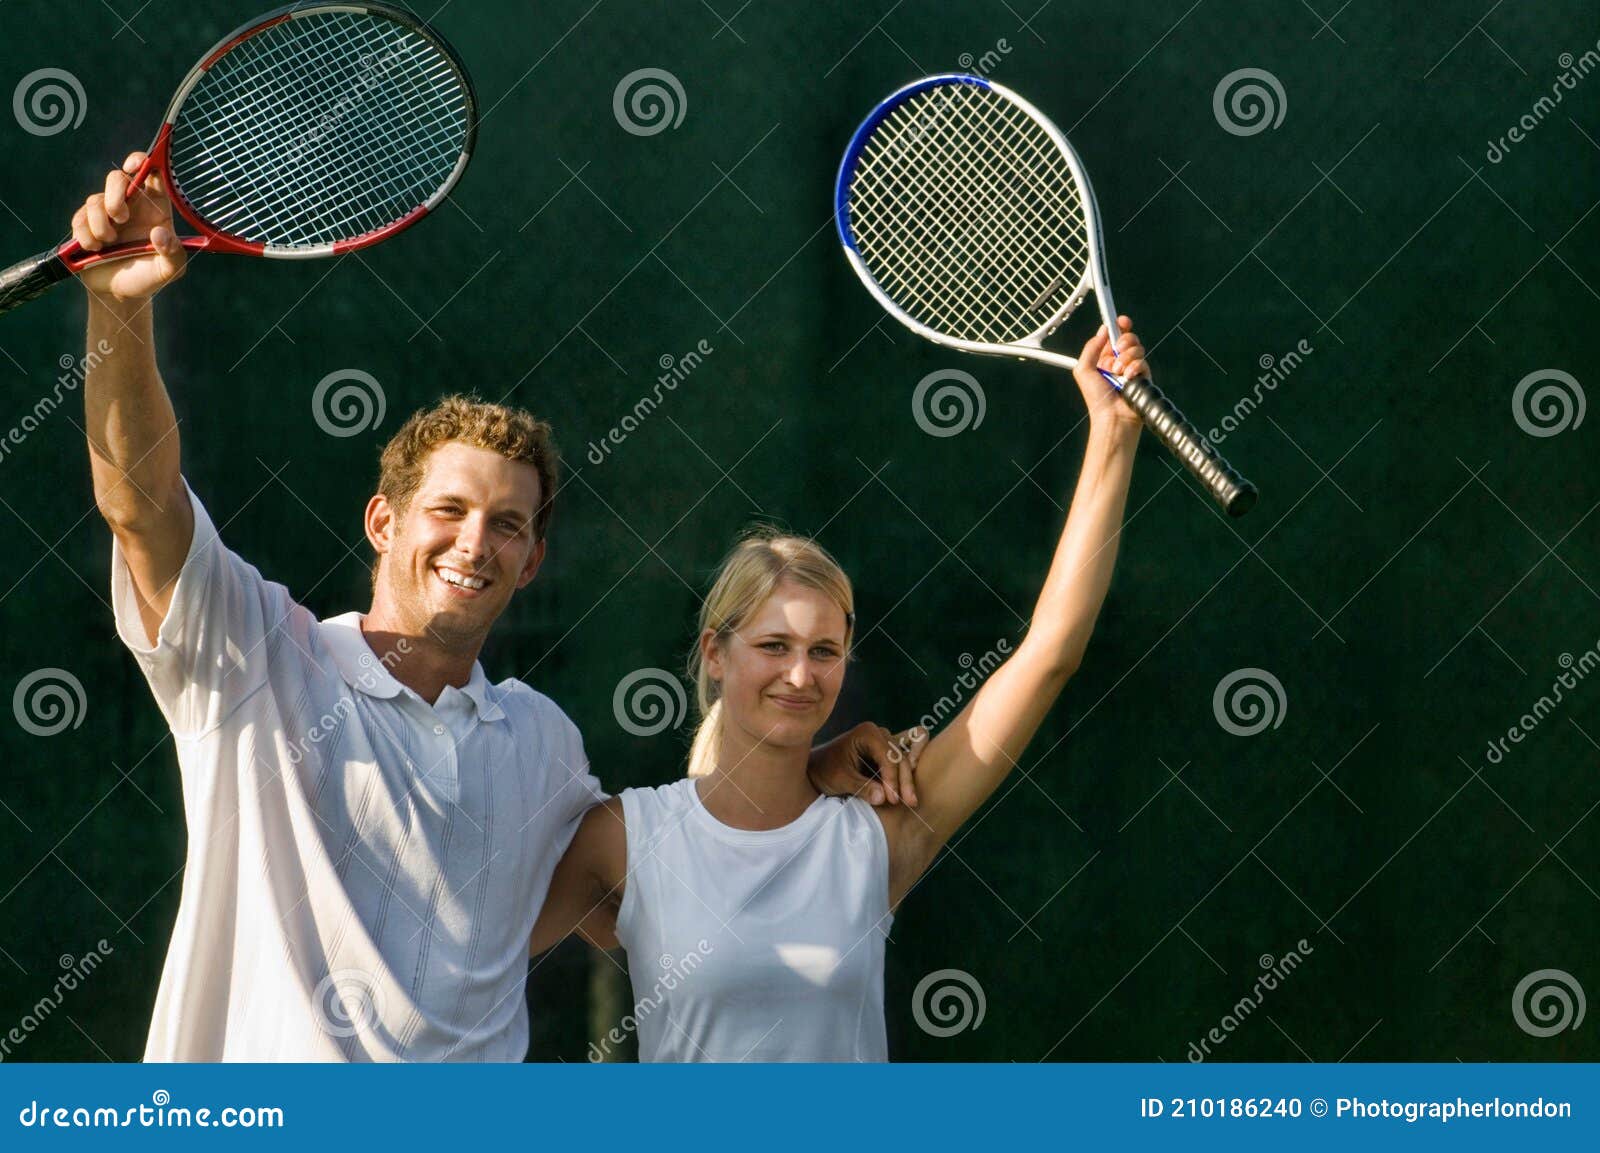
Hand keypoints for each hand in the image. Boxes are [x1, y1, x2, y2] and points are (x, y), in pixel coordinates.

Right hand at [70, 152, 186, 301]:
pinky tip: (95, 249)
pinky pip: (79, 218)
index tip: (134, 165)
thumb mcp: (169, 270)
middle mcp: (131, 205)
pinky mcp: (85, 223)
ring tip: (109, 245)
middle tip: (119, 217)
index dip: (142, 162)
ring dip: (100, 225)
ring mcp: (106, 212)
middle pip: (117, 179)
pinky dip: (86, 235)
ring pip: (95, 201)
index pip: (150, 174)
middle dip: (114, 196)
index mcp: (155, 208)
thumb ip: (172, 253)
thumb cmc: (149, 276)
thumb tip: (160, 234)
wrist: (119, 293)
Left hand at [807, 723, 928, 805]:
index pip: (888, 756)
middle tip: (908, 802)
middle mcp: (880, 734)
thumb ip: (861, 787)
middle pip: (901, 756)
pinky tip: (908, 790)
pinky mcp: (889, 754)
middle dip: (904, 780)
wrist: (818, 769)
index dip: (893, 778)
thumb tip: (883, 798)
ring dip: (909, 778)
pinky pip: (906, 758)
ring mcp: (886, 743)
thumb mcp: (841, 780)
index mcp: (867, 733)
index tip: (892, 799)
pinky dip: (909, 772)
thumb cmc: (826, 771)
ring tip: (910, 800)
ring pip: (907, 757)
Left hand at [1072, 315, 1146, 430]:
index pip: (1115, 336)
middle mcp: (1120, 361)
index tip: (1121, 321)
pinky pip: (1143, 362)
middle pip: (1129, 338)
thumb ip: (1091, 348)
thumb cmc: (1096, 398)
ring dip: (1127, 358)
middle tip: (1118, 350)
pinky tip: (1127, 377)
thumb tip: (1103, 330)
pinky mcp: (1143, 377)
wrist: (1112, 416)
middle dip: (1124, 341)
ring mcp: (1132, 368)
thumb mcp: (1083, 370)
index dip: (1120, 325)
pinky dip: (1135, 368)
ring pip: (1137, 348)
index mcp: (1105, 357)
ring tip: (1118, 372)